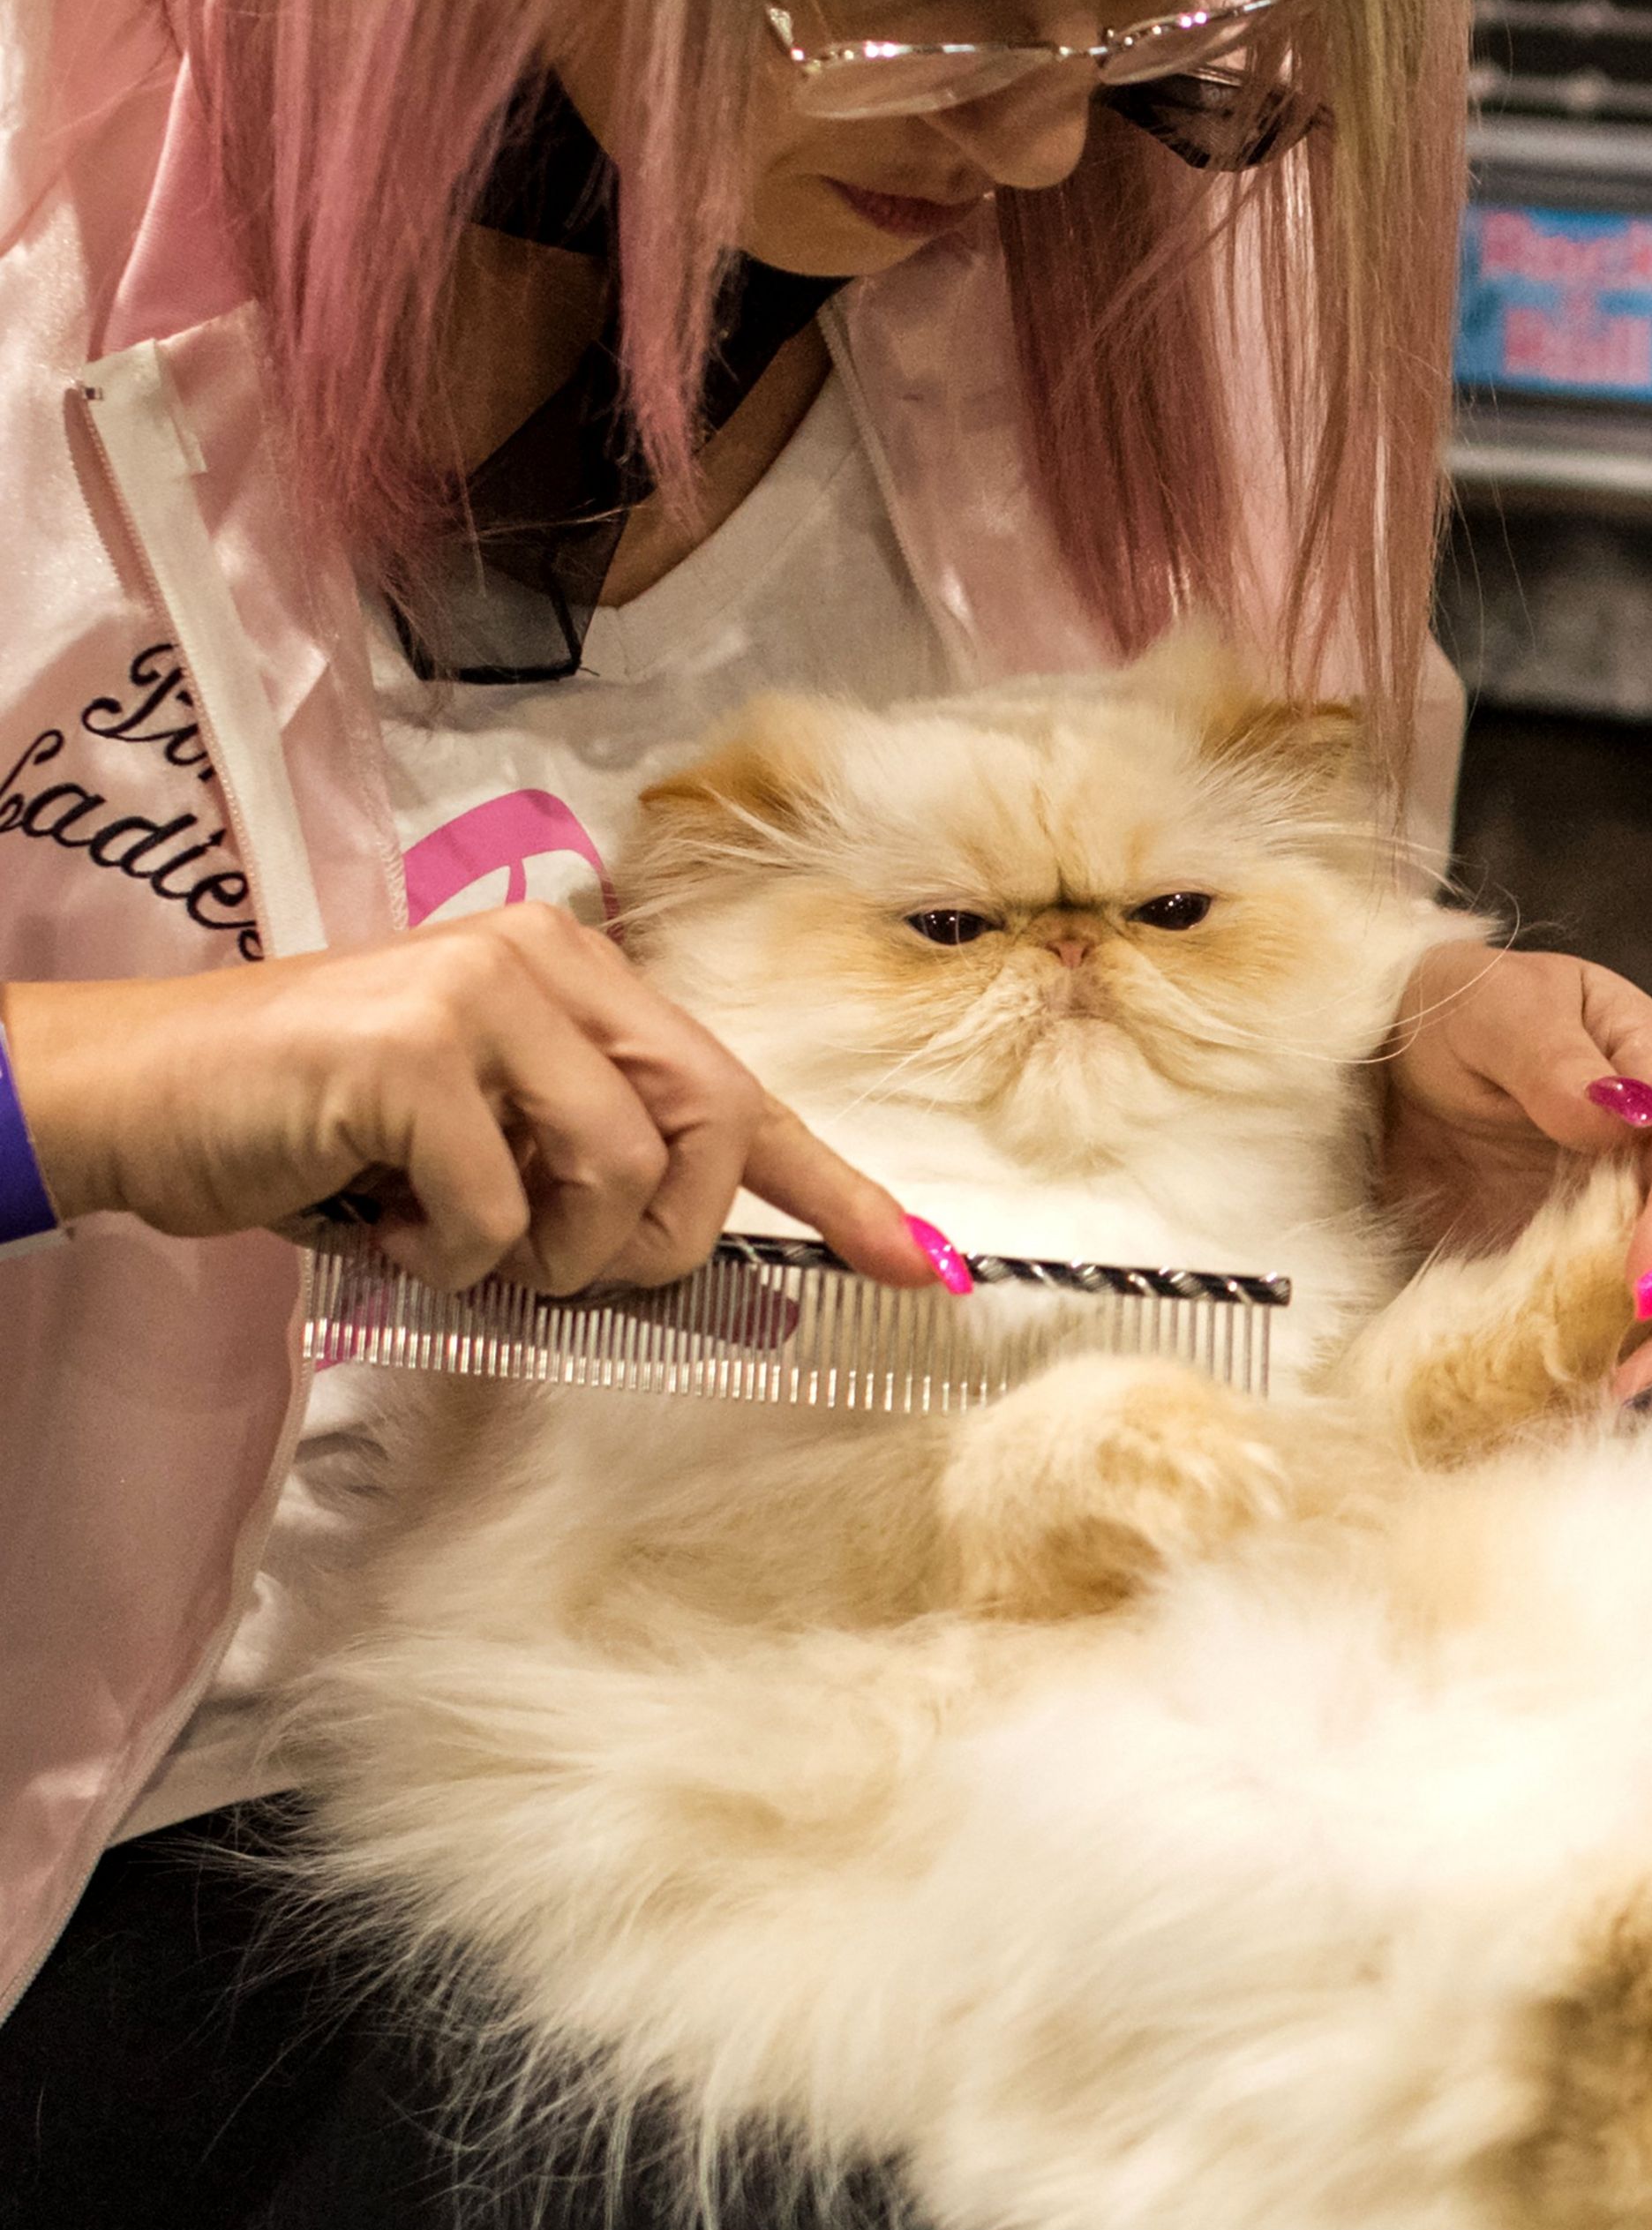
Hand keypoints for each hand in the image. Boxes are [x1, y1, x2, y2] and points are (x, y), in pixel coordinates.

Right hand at [1, 907, 943, 1297]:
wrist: (149, 1097)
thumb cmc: (320, 1128)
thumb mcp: (478, 1136)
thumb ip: (582, 1163)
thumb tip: (689, 1254)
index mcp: (575, 974)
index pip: (737, 1091)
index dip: (837, 1192)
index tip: (924, 1267)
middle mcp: (543, 962)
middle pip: (708, 1132)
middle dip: (658, 1242)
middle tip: (549, 1262)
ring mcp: (480, 997)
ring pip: (621, 1179)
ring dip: (546, 1257)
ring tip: (451, 1236)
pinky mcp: (414, 1055)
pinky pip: (505, 1213)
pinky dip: (454, 1258)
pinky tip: (388, 1223)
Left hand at [1382, 941, 1651, 1401]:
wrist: (1394, 1058)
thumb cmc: (1459, 1015)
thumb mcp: (1494, 1009)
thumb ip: (1554, 1058)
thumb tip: (1620, 1116)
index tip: (1647, 1281)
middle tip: (1634, 1374)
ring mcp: (1634, 1220)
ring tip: (1606, 1399)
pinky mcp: (1587, 1269)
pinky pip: (1620, 1328)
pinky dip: (1606, 1365)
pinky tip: (1570, 1401)